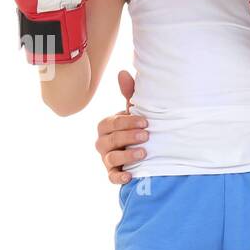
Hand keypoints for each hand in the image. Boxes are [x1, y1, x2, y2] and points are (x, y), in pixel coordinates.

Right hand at [94, 70, 146, 184]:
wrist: (145, 152)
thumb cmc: (137, 127)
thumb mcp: (135, 112)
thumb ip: (129, 94)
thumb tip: (123, 71)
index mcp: (107, 126)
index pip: (112, 123)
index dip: (127, 122)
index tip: (145, 121)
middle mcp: (103, 142)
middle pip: (110, 139)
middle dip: (127, 137)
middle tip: (146, 135)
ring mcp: (107, 159)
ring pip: (110, 158)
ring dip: (126, 155)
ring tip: (144, 153)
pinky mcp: (113, 174)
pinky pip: (112, 177)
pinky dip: (120, 177)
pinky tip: (131, 176)